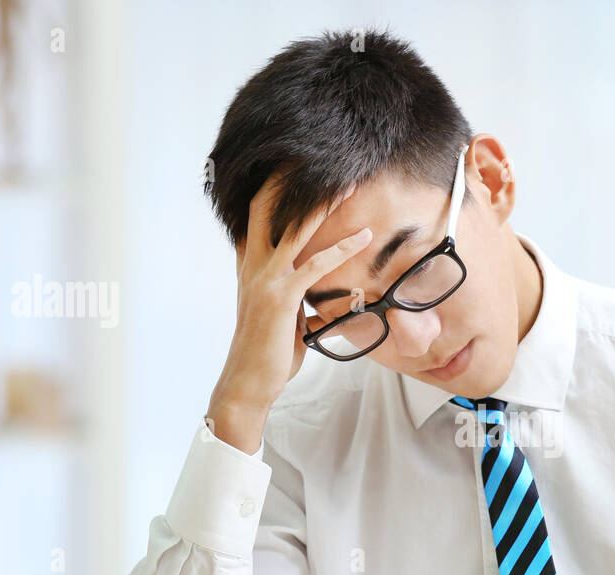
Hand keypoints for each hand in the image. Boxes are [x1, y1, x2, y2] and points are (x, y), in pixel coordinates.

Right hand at [207, 173, 371, 451]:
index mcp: (250, 263)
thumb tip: (328, 288)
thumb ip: (298, 293)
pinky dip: (342, 248)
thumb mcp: (282, 314)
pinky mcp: (282, 297)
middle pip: (270, 206)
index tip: (292, 159)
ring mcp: (265, 278)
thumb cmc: (269, 350)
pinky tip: (364, 236)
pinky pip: (315, 265)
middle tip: (321, 153)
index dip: (272, 183)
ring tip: (351, 182)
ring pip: (296, 229)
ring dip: (325, 203)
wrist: (249, 381)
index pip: (257, 211)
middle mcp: (253, 263)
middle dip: (293, 179)